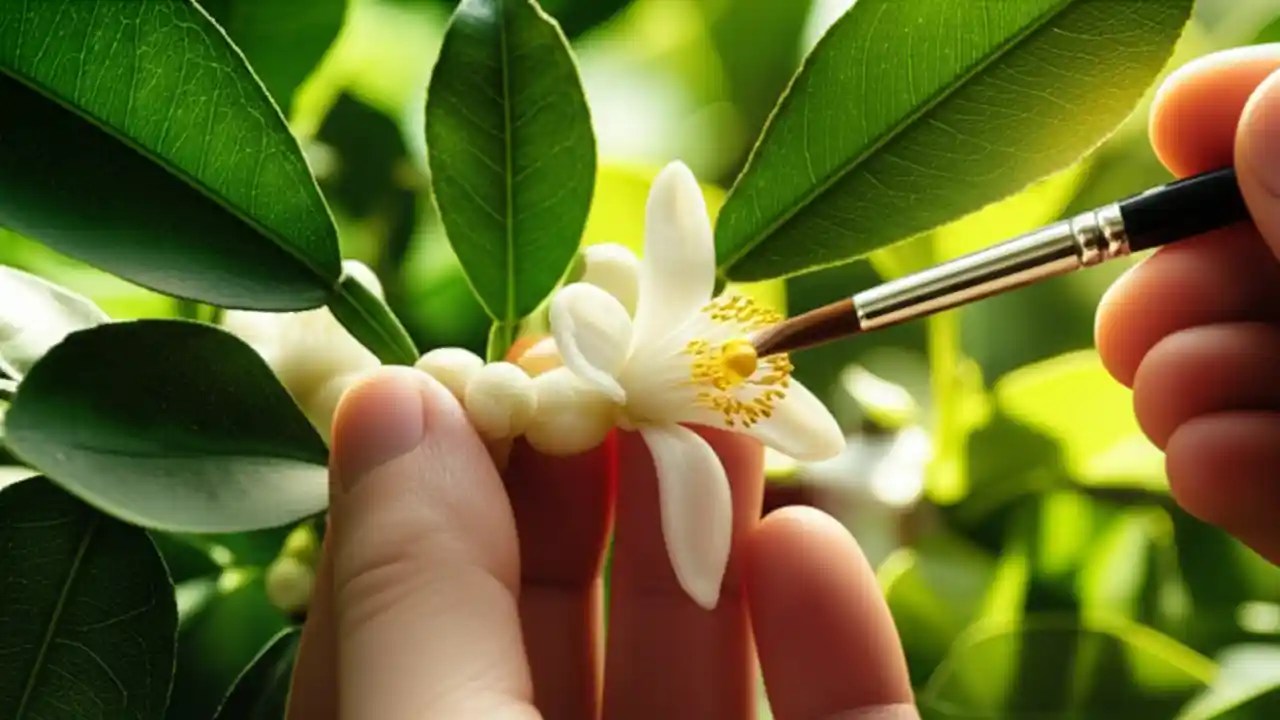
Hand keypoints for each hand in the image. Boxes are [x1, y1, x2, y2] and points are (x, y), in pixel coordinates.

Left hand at [283, 367, 918, 719]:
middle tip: (628, 351)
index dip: (453, 486)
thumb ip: (408, 598)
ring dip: (718, 534)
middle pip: (561, 628)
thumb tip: (393, 400)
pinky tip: (813, 547)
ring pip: (698, 667)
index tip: (503, 361)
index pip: (407, 622)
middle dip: (599, 484)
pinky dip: (834, 645)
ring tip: (732, 398)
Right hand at [1097, 44, 1279, 563]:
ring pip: (1244, 376)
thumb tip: (1254, 111)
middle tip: (1149, 310)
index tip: (1178, 123)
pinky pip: (1273, 491)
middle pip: (1255, 263)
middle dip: (1187, 277)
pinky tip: (1206, 464)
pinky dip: (1227, 475)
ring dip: (1185, 380)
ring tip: (1176, 397)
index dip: (1246, 116)